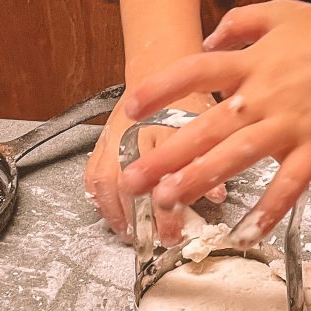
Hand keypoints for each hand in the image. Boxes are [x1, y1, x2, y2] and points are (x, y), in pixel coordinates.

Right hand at [85, 92, 222, 240]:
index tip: (174, 234)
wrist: (158, 69)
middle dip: (140, 219)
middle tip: (154, 240)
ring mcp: (115, 137)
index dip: (168, 212)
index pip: (163, 178)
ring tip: (129, 233)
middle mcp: (136, 134)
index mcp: (166, 129)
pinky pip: (92, 172)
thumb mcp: (208, 124)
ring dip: (115, 213)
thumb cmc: (187, 99)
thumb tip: (218, 193)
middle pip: (130, 184)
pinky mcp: (102, 139)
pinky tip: (110, 212)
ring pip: (105, 181)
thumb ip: (210, 158)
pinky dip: (99, 197)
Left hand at [119, 1, 310, 245]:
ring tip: (169, 200)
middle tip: (132, 179)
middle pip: (207, 126)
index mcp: (254, 60)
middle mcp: (266, 94)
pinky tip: (247, 234)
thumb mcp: (283, 11)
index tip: (131, 106)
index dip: (161, 88)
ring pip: (238, 156)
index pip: (196, 70)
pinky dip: (269, 211)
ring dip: (201, 180)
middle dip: (166, 154)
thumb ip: (240, 22)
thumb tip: (206, 38)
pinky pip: (290, 185)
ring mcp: (292, 124)